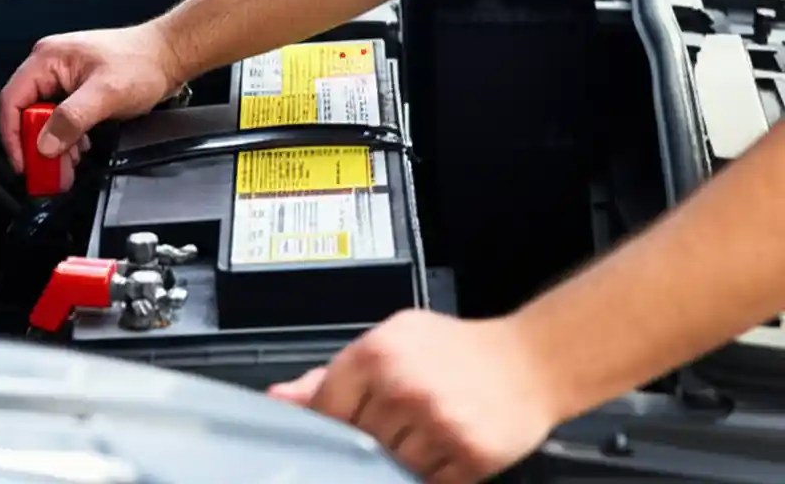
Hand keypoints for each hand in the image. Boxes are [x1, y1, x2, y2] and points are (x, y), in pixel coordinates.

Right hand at [0, 23, 185, 171]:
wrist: (168, 56)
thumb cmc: (142, 62)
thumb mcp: (106, 94)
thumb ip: (72, 119)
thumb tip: (46, 143)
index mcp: (47, 59)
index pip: (13, 100)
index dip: (13, 135)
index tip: (24, 162)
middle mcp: (50, 67)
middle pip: (26, 113)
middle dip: (37, 146)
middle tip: (48, 173)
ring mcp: (63, 79)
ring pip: (44, 120)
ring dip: (54, 146)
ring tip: (66, 169)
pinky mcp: (76, 90)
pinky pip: (60, 119)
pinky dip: (67, 139)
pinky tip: (78, 151)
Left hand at [267, 310, 560, 482]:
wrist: (531, 360)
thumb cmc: (457, 349)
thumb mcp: (390, 342)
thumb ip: (331, 374)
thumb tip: (280, 400)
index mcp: (375, 354)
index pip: (324, 411)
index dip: (327, 425)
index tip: (337, 429)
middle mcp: (403, 388)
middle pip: (355, 443)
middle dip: (365, 442)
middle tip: (389, 428)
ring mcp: (436, 424)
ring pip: (388, 467)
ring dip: (397, 460)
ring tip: (418, 434)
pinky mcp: (468, 455)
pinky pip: (427, 483)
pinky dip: (428, 474)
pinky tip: (438, 450)